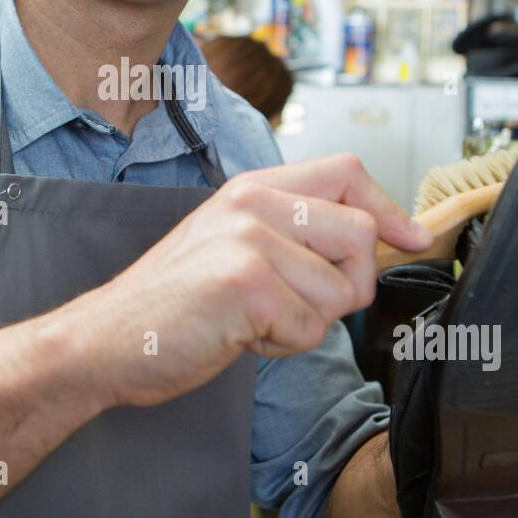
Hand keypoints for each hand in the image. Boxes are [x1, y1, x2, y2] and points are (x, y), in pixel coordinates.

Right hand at [75, 153, 432, 407]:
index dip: (388, 206)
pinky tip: (239, 334)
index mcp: (252, 189)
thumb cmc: (172, 302)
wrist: (106, 339)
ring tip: (252, 317)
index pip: (347, 171)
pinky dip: (282, 347)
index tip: (412, 236)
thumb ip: (295, 231)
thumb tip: (380, 236)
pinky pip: (310, 330)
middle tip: (293, 303)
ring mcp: (249, 241)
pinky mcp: (247, 285)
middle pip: (362, 236)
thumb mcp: (233, 244)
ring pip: (340, 293)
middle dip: (346, 286)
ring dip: (306, 323)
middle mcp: (253, 204)